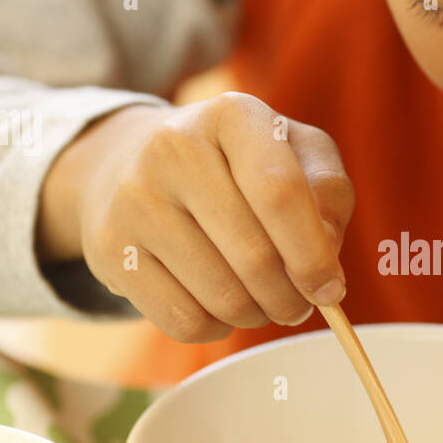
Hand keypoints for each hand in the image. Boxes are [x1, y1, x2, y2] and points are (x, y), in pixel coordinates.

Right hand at [37, 92, 354, 340]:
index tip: (331, 291)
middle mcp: (175, 147)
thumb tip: (325, 260)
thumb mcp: (295, 154)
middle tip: (300, 304)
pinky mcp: (111, 248)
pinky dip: (214, 328)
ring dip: (256, 315)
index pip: (282, 194)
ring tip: (261, 302)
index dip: (314, 256)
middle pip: (256, 256)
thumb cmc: (237, 166)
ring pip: (222, 297)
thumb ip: (328, 194)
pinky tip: (218, 306)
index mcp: (233, 115)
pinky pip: (183, 320)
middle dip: (291, 297)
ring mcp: (135, 199)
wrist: (130, 164)